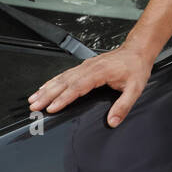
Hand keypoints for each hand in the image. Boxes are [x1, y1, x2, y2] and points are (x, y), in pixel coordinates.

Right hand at [28, 42, 152, 126]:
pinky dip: (52, 81)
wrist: (137, 50)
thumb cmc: (135, 67)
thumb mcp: (135, 89)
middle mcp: (89, 68)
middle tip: (34, 105)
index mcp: (99, 72)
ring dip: (46, 88)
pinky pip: (65, 74)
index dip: (63, 98)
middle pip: (64, 82)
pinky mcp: (84, 66)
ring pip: (61, 77)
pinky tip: (44, 87)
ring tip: (33, 99)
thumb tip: (113, 121)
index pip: (77, 87)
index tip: (52, 107)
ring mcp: (85, 66)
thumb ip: (123, 106)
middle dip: (47, 95)